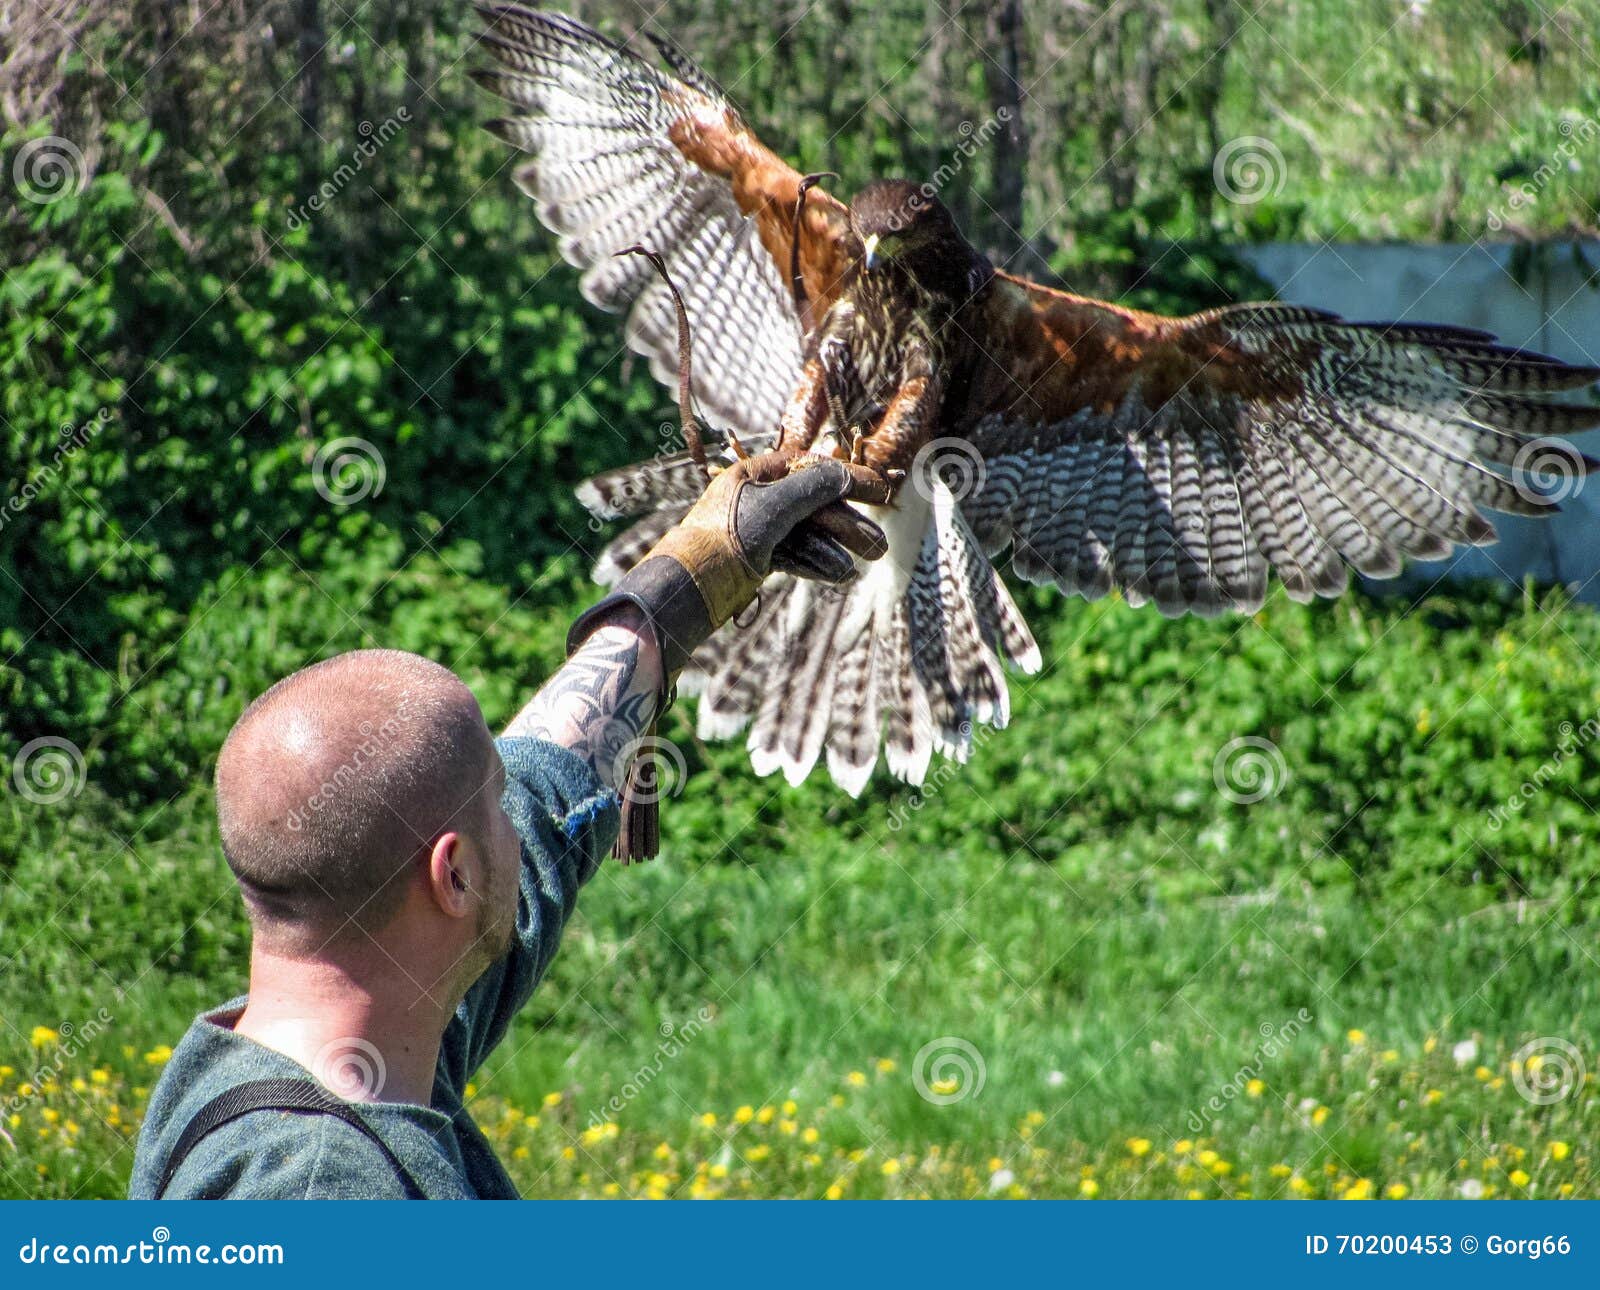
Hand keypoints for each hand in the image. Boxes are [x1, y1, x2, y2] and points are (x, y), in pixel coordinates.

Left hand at [567, 450, 886, 675]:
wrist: (691, 586)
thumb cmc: (725, 537)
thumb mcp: (774, 506)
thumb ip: (812, 487)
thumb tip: (844, 473)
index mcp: (754, 473)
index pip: (810, 467)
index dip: (847, 478)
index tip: (880, 489)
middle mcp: (757, 497)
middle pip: (813, 504)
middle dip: (849, 523)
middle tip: (881, 541)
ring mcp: (757, 528)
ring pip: (808, 532)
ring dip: (839, 545)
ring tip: (869, 560)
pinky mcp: (757, 557)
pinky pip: (795, 554)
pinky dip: (818, 563)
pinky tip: (842, 574)